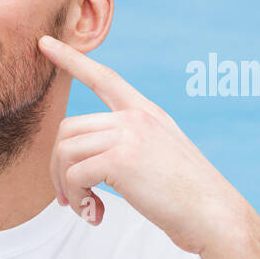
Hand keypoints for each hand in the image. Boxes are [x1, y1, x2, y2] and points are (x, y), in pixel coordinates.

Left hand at [38, 34, 254, 255]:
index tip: (45, 43)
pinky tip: (96, 214)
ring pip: (65, 153)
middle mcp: (136, 118)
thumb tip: (90, 162)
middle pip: (69, 129)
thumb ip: (132, 146)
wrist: (214, 215)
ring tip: (84, 208)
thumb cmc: (190, 197)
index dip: (73, 59)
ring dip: (65, 186)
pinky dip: (78, 199)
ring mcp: (129, 136)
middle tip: (67, 197)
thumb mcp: (163, 157)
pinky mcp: (120, 161)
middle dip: (57, 166)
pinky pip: (74, 176)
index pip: (104, 78)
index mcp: (147, 114)